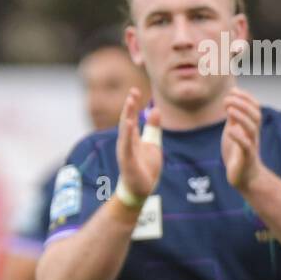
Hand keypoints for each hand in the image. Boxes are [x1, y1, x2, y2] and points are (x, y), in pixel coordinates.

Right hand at [114, 88, 162, 202]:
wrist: (141, 189)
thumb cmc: (145, 167)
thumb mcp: (153, 143)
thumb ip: (153, 127)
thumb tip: (156, 109)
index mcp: (132, 137)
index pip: (131, 117)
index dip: (133, 104)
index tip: (135, 90)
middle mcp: (126, 141)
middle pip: (127, 120)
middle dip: (129, 106)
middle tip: (133, 92)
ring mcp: (125, 151)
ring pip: (125, 130)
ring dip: (127, 115)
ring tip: (130, 102)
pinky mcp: (127, 160)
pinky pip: (126, 145)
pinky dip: (127, 134)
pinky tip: (129, 123)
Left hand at [223, 88, 266, 192]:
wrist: (245, 177)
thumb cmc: (238, 153)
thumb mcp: (233, 132)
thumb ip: (233, 119)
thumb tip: (229, 101)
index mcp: (250, 127)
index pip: (254, 107)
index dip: (246, 97)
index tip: (233, 90)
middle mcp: (253, 134)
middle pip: (255, 114)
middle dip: (243, 103)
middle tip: (228, 98)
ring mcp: (251, 145)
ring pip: (252, 128)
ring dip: (241, 116)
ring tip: (228, 109)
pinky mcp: (247, 157)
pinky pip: (246, 145)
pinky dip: (238, 136)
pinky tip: (229, 131)